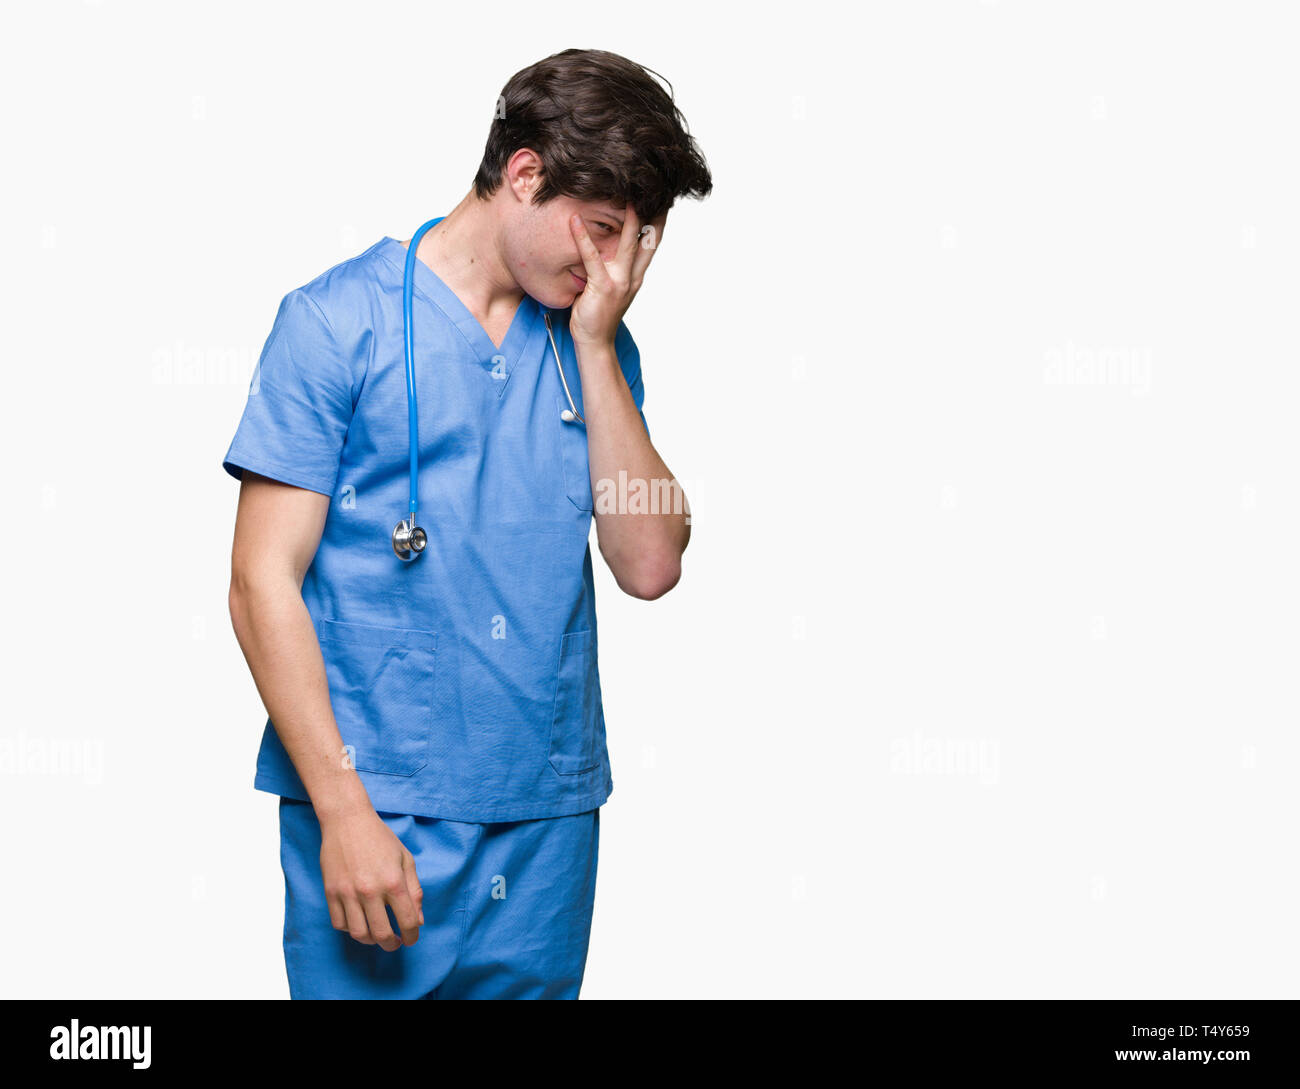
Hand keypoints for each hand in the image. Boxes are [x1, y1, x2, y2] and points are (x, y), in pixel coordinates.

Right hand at [319, 807, 423, 950]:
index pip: (407, 921)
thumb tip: (417, 920)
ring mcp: (348, 893)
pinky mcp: (330, 892)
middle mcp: (370, 890)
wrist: (347, 821)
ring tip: (377, 935)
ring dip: (371, 940)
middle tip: (395, 943)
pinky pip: (339, 923)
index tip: (411, 938)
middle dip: (392, 944)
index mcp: (393, 881)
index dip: (412, 935)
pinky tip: (359, 922)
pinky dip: (350, 929)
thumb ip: (414, 891)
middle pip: (382, 934)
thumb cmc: (380, 838)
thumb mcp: (406, 859)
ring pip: (358, 933)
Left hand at [568, 203, 666, 347]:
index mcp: (636, 276)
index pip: (651, 243)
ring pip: (628, 244)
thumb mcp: (610, 287)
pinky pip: (592, 257)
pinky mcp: (603, 287)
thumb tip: (605, 245)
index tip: (661, 199)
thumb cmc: (597, 315)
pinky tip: (575, 221)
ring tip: (625, 195)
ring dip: (629, 218)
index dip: (658, 220)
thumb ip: (611, 267)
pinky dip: (583, 237)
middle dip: (653, 212)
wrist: (595, 343)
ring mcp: (620, 282)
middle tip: (654, 188)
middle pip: (648, 239)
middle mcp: (633, 276)